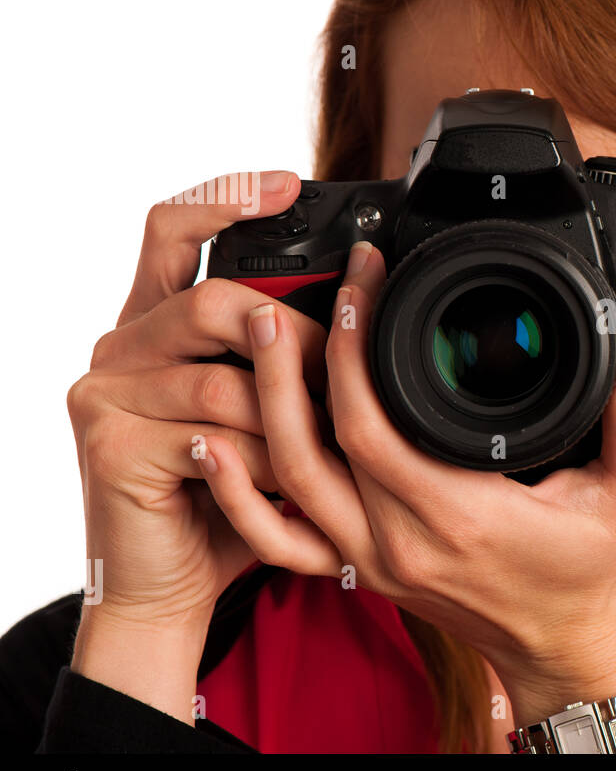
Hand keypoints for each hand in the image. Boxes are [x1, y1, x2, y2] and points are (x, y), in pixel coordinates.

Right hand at [66, 170, 327, 719]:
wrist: (171, 586)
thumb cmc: (227, 497)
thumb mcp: (262, 412)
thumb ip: (277, 356)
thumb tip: (355, 301)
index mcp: (154, 324)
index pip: (172, 229)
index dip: (227, 196)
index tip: (291, 184)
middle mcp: (120, 347)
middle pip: (211, 298)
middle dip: (289, 339)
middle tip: (333, 375)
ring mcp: (105, 393)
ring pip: (223, 378)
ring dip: (286, 422)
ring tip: (316, 451)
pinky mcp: (108, 443)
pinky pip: (211, 436)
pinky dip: (260, 466)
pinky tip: (275, 488)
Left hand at [197, 241, 615, 726]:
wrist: (564, 645)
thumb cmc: (594, 569)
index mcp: (463, 515)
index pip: (374, 424)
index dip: (351, 348)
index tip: (361, 283)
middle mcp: (403, 542)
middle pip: (314, 445)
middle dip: (295, 358)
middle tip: (289, 294)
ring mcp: (373, 561)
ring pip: (287, 482)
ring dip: (264, 406)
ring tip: (259, 336)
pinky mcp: (360, 570)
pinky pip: (279, 537)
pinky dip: (239, 493)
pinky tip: (220, 444)